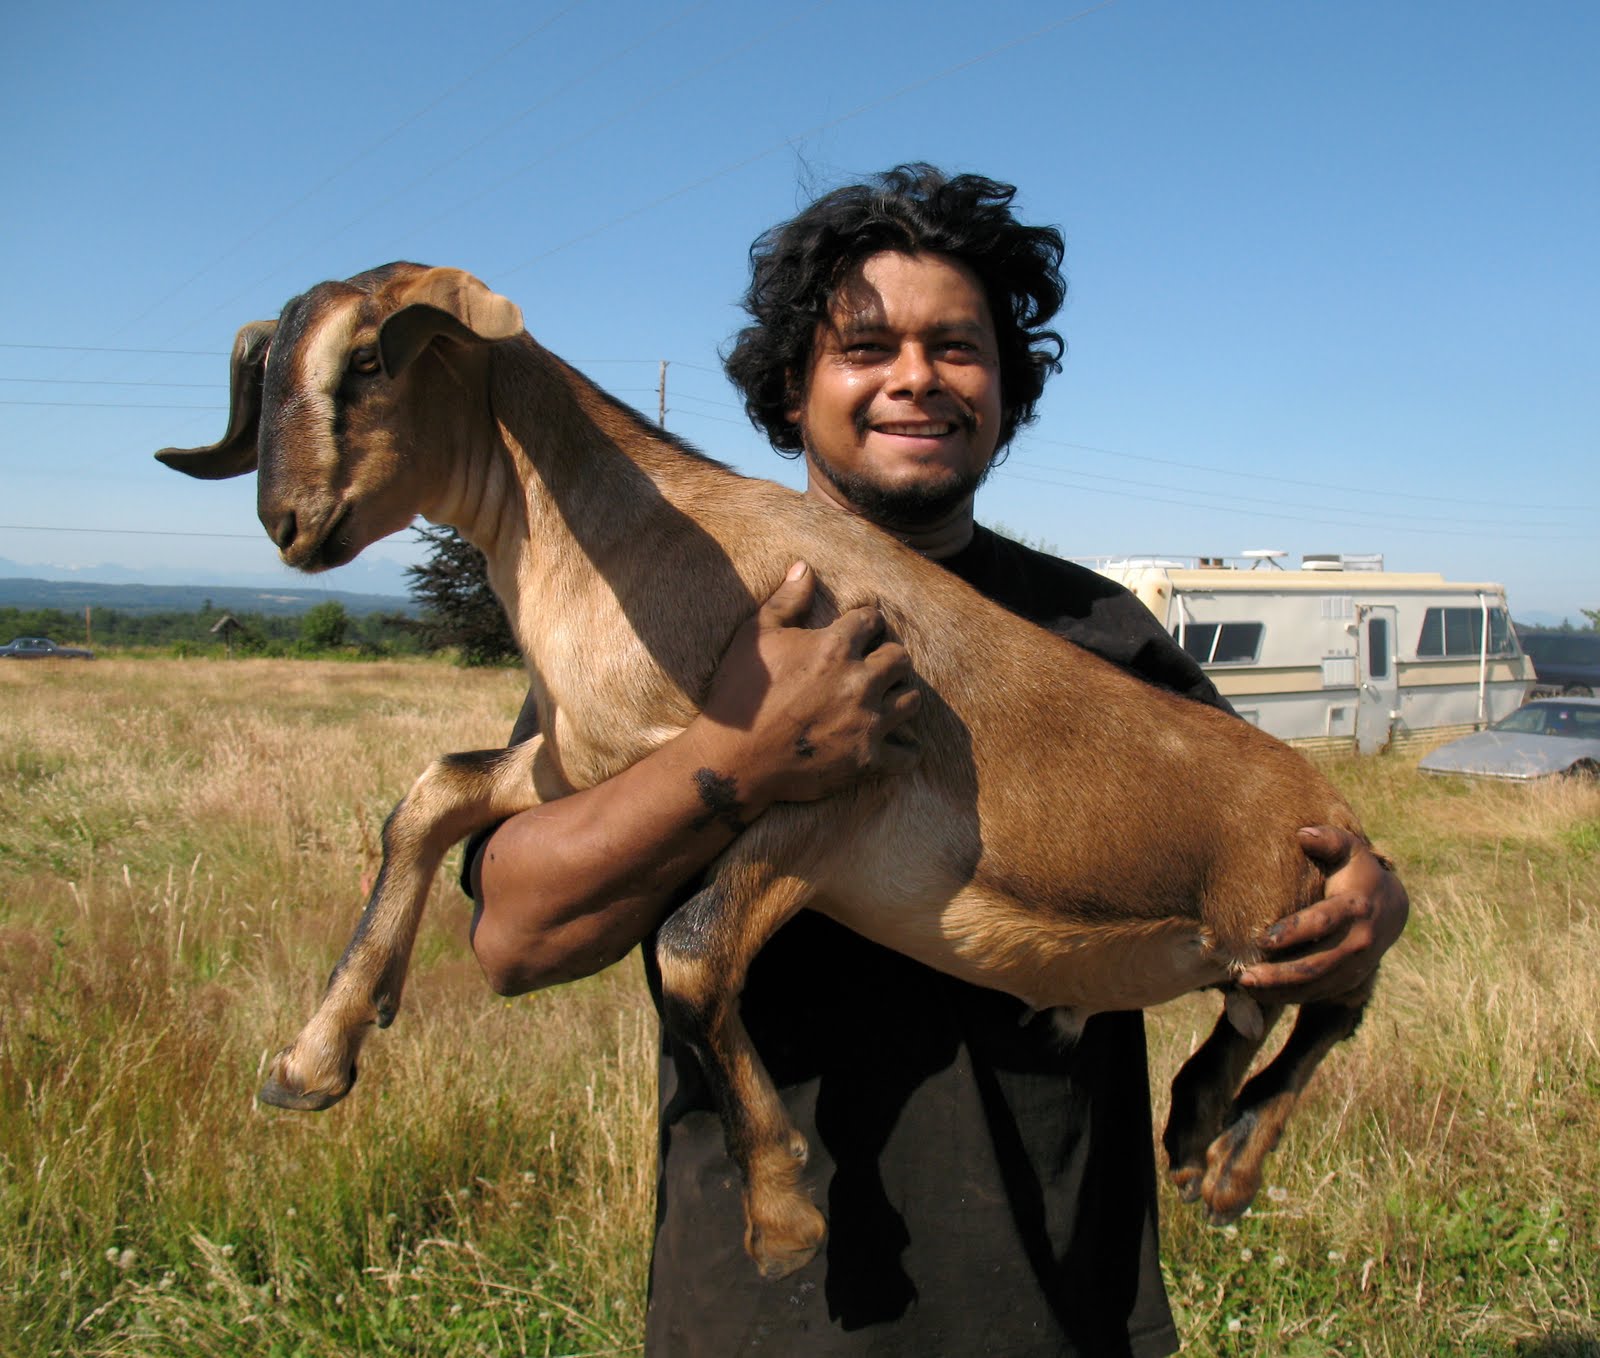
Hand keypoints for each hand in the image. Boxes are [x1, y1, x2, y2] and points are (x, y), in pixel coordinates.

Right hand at [699, 561, 921, 803]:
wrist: (732, 759)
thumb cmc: (740, 693)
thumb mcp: (755, 636)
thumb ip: (786, 600)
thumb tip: (805, 566)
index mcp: (834, 646)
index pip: (873, 620)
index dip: (866, 623)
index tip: (860, 632)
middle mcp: (859, 681)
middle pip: (901, 659)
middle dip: (890, 657)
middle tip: (875, 665)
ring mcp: (866, 723)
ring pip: (912, 700)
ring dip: (900, 695)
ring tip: (885, 698)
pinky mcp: (867, 759)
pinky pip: (909, 752)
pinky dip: (905, 747)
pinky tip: (892, 740)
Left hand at [1238, 825, 1408, 1003]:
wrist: (1390, 910)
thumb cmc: (1357, 872)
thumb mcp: (1349, 850)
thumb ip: (1329, 840)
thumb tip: (1303, 834)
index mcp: (1355, 907)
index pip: (1323, 923)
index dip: (1293, 932)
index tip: (1262, 938)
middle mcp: (1358, 941)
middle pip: (1317, 964)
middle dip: (1280, 974)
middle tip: (1244, 976)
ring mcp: (1355, 966)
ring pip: (1316, 986)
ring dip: (1280, 991)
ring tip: (1244, 986)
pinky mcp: (1348, 981)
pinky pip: (1317, 994)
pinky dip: (1288, 996)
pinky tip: (1257, 993)